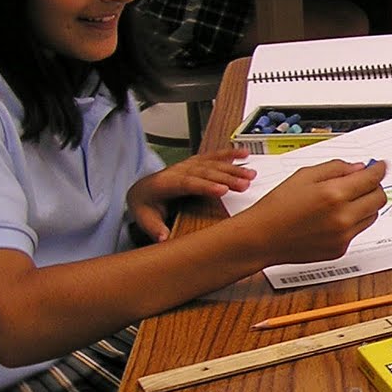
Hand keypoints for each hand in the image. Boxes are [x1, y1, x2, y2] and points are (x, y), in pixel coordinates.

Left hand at [127, 148, 254, 242]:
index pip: (187, 183)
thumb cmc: (145, 206)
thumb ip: (154, 228)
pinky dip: (230, 154)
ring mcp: (188, 165)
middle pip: (205, 172)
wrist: (141, 191)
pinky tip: (244, 154)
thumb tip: (164, 238)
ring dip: (232, 168)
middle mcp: (178, 171)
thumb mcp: (145, 219)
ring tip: (251, 176)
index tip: (222, 190)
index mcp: (165, 184)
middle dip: (226, 178)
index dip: (205, 186)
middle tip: (244, 185)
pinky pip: (214, 157)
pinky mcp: (196, 164)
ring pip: (212, 164)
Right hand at [244, 158, 389, 265]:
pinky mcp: (340, 249)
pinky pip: (357, 231)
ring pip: (372, 216)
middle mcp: (343, 217)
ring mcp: (343, 236)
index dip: (379, 169)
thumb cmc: (277, 206)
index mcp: (334, 194)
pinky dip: (352, 221)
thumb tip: (359, 168)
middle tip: (365, 182)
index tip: (381, 165)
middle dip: (375, 187)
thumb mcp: (304, 176)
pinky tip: (333, 217)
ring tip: (345, 200)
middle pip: (379, 199)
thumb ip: (335, 168)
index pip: (372, 179)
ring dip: (366, 204)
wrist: (262, 238)